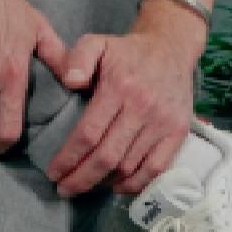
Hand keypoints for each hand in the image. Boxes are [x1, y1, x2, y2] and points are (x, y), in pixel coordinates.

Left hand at [45, 29, 195, 197]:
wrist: (170, 48)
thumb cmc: (126, 51)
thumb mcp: (96, 42)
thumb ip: (78, 57)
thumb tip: (69, 81)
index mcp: (119, 87)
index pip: (89, 133)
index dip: (69, 158)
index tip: (53, 172)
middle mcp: (142, 108)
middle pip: (107, 156)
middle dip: (82, 178)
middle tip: (63, 189)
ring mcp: (162, 123)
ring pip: (129, 166)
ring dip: (104, 183)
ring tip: (84, 187)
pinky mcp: (178, 133)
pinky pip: (156, 168)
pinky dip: (135, 183)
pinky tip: (116, 187)